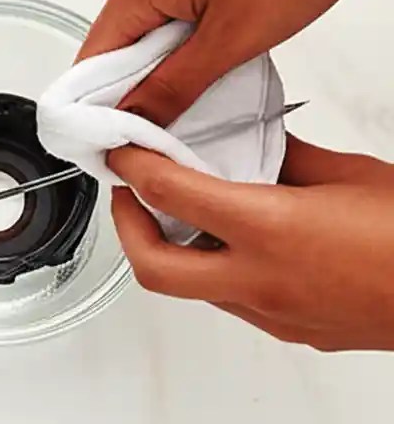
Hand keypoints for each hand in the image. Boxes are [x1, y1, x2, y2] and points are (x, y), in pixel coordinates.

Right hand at [78, 0, 393, 124]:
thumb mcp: (231, 42)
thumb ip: (173, 86)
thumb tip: (135, 118)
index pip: (93, 58)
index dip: (100, 104)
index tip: (117, 137)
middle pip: (117, 42)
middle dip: (136, 84)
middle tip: (164, 120)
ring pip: (147, 26)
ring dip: (164, 61)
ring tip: (200, 82)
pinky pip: (171, 8)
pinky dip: (184, 37)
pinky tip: (216, 50)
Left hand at [108, 138, 393, 351]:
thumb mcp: (350, 173)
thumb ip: (288, 156)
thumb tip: (254, 141)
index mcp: (270, 231)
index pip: (169, 195)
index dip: (133, 166)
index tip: (121, 150)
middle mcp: (262, 280)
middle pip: (153, 267)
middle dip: (125, 227)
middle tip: (128, 192)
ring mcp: (275, 314)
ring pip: (192, 289)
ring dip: (174, 250)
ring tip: (181, 213)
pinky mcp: (293, 331)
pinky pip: (233, 302)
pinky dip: (217, 270)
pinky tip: (235, 244)